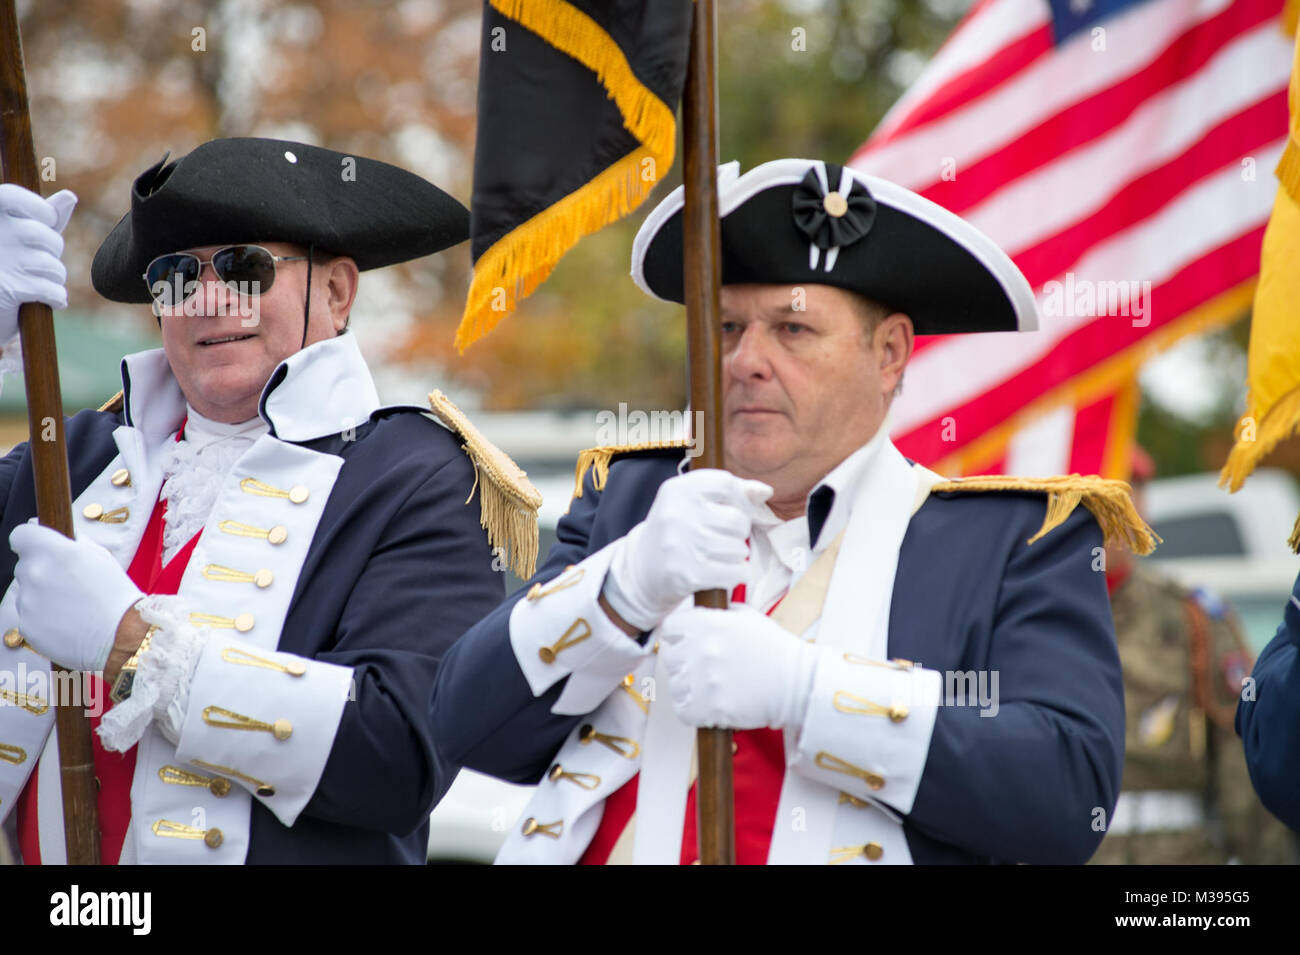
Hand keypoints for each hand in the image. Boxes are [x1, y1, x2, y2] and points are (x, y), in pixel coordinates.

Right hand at [0, 184, 76, 341]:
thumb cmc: (7, 267)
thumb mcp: (22, 238)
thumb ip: (44, 218)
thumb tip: (70, 196)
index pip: (13, 196)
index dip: (40, 209)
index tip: (47, 222)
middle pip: (44, 236)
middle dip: (53, 250)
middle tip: (40, 262)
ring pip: (51, 265)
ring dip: (55, 277)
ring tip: (40, 281)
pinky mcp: (7, 289)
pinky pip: (50, 289)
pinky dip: (56, 297)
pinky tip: (50, 299)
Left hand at [10, 522, 142, 671]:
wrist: (121, 635)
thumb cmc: (115, 594)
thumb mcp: (100, 557)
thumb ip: (71, 542)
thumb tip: (48, 530)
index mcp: (54, 551)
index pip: (21, 535)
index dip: (31, 541)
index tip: (40, 548)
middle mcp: (35, 573)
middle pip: (26, 565)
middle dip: (43, 571)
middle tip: (69, 584)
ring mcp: (27, 601)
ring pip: (27, 592)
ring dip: (43, 596)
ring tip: (72, 607)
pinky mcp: (25, 625)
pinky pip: (28, 616)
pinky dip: (43, 618)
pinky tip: (66, 622)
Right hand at [604, 469, 770, 629]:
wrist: (641, 569)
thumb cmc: (676, 531)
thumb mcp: (692, 502)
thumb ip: (729, 492)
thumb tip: (765, 491)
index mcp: (678, 489)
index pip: (726, 484)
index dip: (741, 499)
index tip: (739, 511)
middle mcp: (676, 513)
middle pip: (738, 520)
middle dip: (739, 533)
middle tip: (723, 538)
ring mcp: (680, 544)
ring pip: (739, 549)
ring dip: (736, 556)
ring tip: (717, 555)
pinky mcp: (687, 574)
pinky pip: (735, 572)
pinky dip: (735, 575)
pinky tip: (721, 572)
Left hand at [659, 604, 818, 729]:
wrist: (798, 683)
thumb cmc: (774, 649)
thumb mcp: (747, 618)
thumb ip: (719, 613)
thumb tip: (701, 613)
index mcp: (708, 623)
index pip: (670, 629)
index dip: (678, 638)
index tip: (688, 645)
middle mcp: (702, 649)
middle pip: (670, 659)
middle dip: (684, 665)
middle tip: (704, 671)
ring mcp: (704, 680)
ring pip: (675, 687)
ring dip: (689, 690)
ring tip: (711, 690)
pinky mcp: (710, 708)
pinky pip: (683, 711)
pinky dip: (693, 711)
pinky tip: (709, 706)